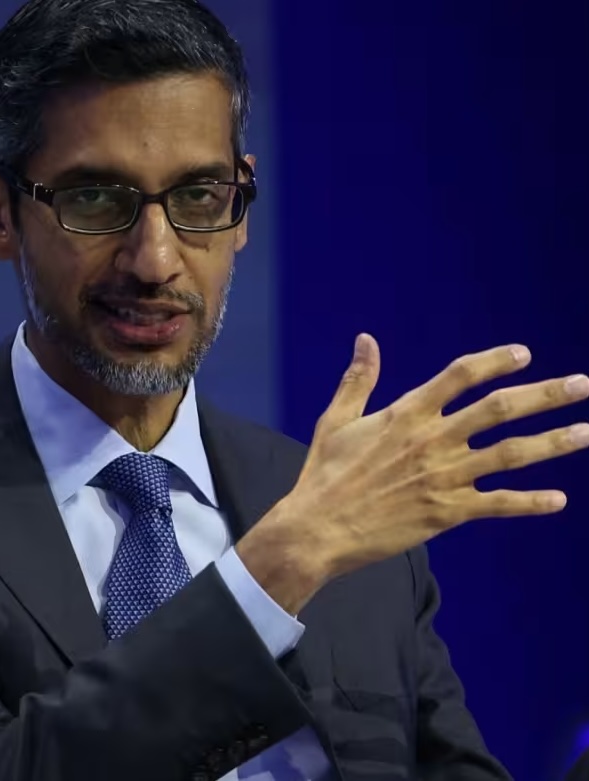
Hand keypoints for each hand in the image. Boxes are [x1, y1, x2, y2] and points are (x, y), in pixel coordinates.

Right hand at [237, 335, 588, 613]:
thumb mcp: (335, 420)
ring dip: (554, 442)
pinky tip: (559, 499)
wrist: (318, 528)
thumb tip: (366, 339)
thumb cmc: (324, 473)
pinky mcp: (446, 513)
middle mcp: (432, 440)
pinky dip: (530, 503)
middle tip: (583, 385)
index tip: (524, 354)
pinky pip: (498, 505)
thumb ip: (358, 379)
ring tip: (588, 432)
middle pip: (500, 409)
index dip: (496, 361)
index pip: (461, 376)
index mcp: (406, 413)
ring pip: (511, 454)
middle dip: (546, 394)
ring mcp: (443, 477)